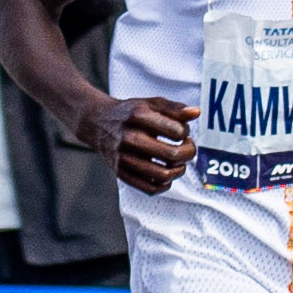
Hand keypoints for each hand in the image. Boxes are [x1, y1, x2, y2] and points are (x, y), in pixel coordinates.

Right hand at [78, 91, 193, 190]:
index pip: (176, 131)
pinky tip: (167, 173)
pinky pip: (150, 188)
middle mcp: (129, 138)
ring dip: (179, 170)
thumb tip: (196, 113)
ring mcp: (123, 158)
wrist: (97, 123)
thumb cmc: (130, 113)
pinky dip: (165, 184)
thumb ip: (175, 108)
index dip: (185, 132)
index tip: (181, 131)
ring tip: (178, 162)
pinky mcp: (121, 173)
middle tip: (188, 147)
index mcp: (138, 117)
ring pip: (163, 175)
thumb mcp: (151, 104)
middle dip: (189, 152)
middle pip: (172, 155)